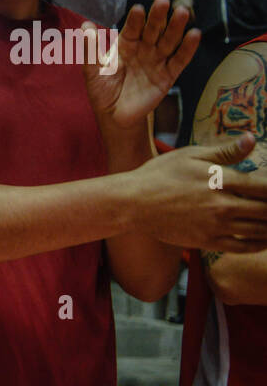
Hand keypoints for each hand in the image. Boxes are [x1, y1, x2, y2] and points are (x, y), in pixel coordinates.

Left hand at [83, 0, 199, 128]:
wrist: (114, 115)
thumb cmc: (102, 90)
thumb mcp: (93, 70)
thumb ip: (91, 50)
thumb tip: (85, 25)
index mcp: (126, 45)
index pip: (132, 28)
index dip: (135, 20)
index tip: (138, 9)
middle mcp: (144, 49)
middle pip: (154, 30)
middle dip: (158, 16)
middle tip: (164, 1)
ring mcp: (157, 61)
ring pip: (169, 41)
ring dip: (176, 27)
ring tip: (182, 12)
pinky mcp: (168, 75)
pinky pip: (179, 60)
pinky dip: (187, 48)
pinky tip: (194, 35)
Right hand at [129, 134, 266, 252]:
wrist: (133, 203)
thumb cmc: (159, 174)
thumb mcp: (190, 156)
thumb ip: (224, 151)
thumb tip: (252, 138)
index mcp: (221, 180)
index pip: (263, 186)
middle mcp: (222, 205)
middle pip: (265, 210)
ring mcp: (215, 226)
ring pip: (258, 230)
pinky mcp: (207, 241)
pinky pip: (242, 246)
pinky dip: (258, 244)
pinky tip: (264, 240)